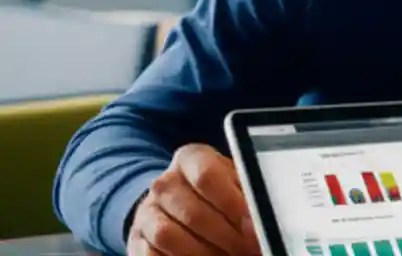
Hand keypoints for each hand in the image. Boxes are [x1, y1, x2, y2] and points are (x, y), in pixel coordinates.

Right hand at [127, 144, 261, 254]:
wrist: (178, 202)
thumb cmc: (218, 191)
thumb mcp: (234, 182)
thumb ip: (247, 193)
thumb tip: (263, 217)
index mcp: (191, 158)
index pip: (207, 175)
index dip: (231, 201)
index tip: (252, 222)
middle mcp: (165, 182)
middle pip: (192, 211)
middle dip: (225, 235)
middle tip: (247, 247)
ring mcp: (147, 211)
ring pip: (168, 236)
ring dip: (201, 253)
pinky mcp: (136, 239)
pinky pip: (150, 255)